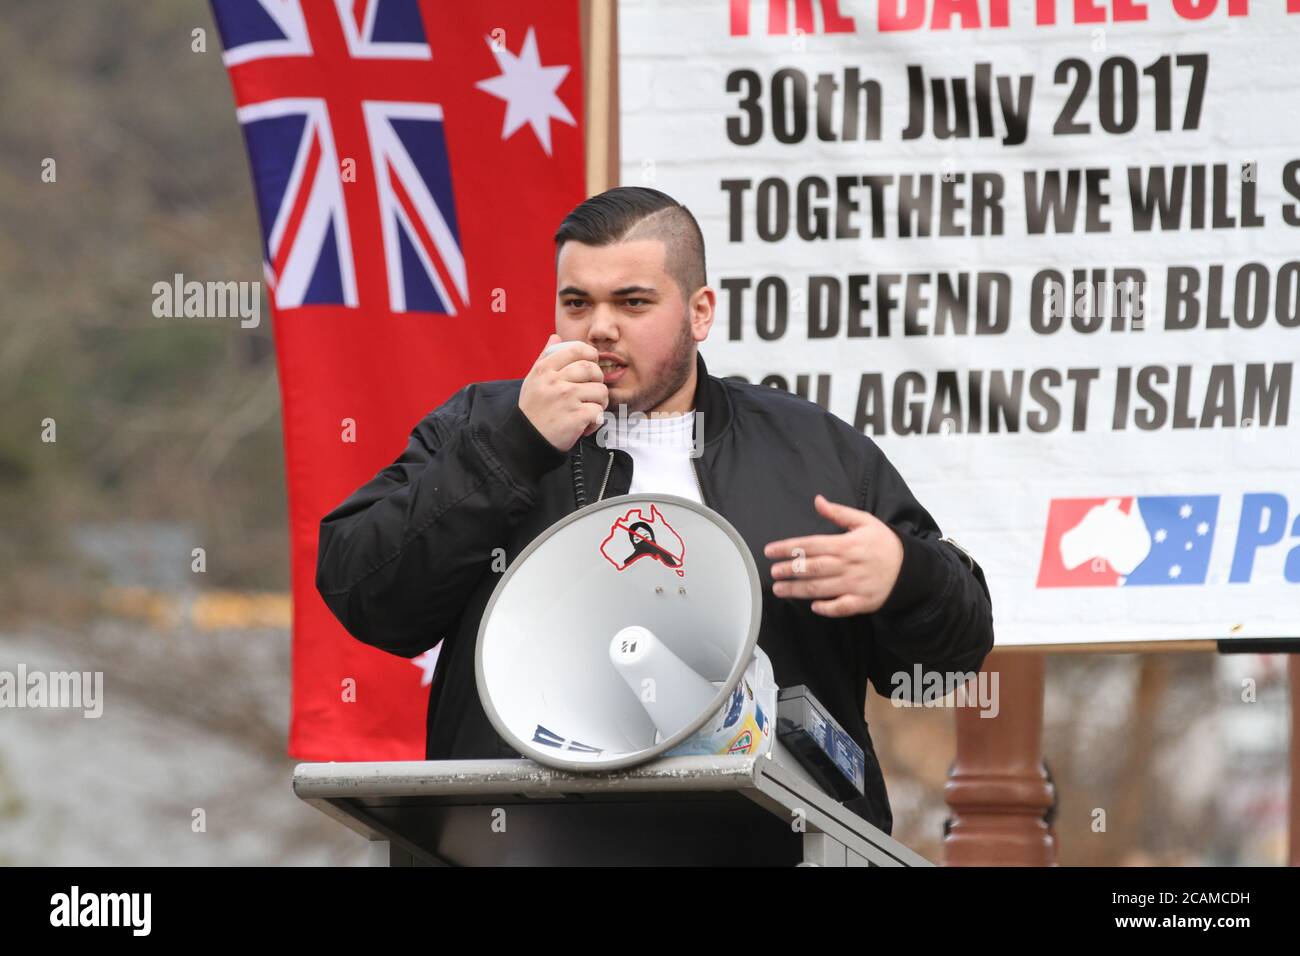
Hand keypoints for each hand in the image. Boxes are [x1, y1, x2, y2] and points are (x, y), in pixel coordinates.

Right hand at [519, 334, 608, 450]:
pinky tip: (585, 424)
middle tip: (593, 389)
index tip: (592, 362)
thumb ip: (545, 357)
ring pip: (600, 391)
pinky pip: (598, 411)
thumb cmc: (532, 409)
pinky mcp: (576, 417)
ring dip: (599, 401)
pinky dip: (595, 420)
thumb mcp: (532, 379)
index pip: (576, 350)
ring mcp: (567, 399)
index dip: (590, 354)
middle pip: (592, 369)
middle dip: (598, 378)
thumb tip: (556, 337)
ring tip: (589, 408)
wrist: (526, 439)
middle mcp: (556, 381)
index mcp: (545, 369)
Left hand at [763, 494, 903, 616]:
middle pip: (813, 568)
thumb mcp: (864, 521)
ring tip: (780, 589)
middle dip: (790, 569)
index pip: (811, 544)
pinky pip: (842, 607)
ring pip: (822, 589)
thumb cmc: (884, 543)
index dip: (788, 547)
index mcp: (847, 544)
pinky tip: (814, 606)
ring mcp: (856, 585)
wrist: (911, 567)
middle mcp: (849, 565)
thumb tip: (817, 500)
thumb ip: (839, 513)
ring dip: (798, 589)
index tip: (770, 551)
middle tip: (773, 572)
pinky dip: (828, 608)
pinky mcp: (863, 602)